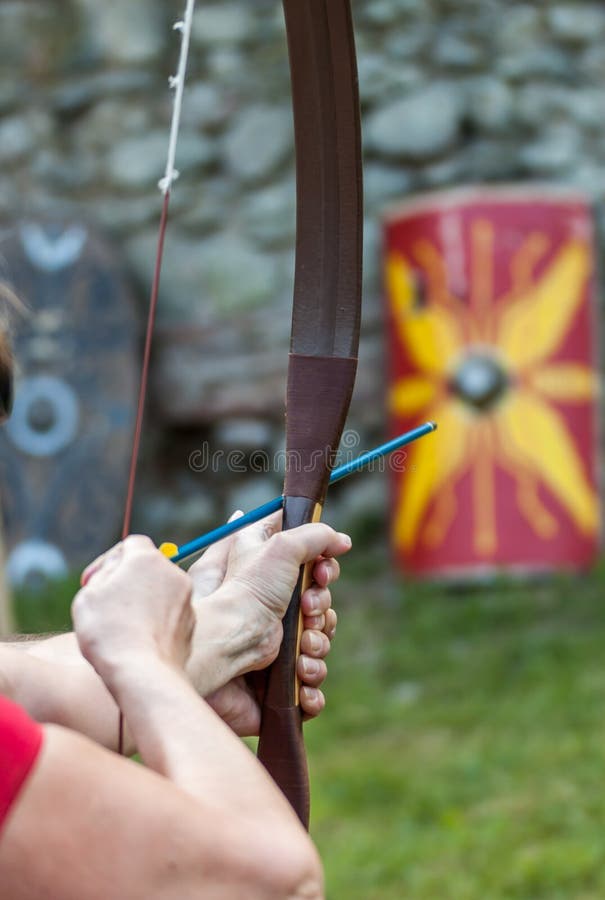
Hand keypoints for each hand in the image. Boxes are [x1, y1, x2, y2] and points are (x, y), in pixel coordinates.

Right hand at [72, 536, 193, 692]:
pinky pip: (168, 615)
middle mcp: (173, 574)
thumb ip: (104, 573)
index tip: (90, 581)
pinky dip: (153, 621)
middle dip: (126, 580)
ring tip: (118, 626)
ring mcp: (186, 600)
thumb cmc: (109, 632)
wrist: (143, 674)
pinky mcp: (190, 625)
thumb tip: (117, 570)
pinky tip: (135, 640)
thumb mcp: (89, 594)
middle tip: (103, 603)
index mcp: (148, 559)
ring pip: (159, 592)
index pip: (131, 544)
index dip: (108, 560)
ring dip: (140, 601)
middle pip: (147, 567)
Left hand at [187, 513, 345, 735]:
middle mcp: (269, 603)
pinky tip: (301, 676)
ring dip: (318, 644)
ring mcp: (274, 641)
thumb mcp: (280, 546)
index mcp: (265, 571)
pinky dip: (312, 682)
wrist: (223, 645)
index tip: (322, 570)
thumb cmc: (245, 591)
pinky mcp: (276, 678)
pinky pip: (310, 680)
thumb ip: (315, 536)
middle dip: (321, 607)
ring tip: (302, 649)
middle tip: (307, 609)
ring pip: (319, 641)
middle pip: (318, 601)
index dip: (321, 564)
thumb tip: (342, 540)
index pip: (306, 561)